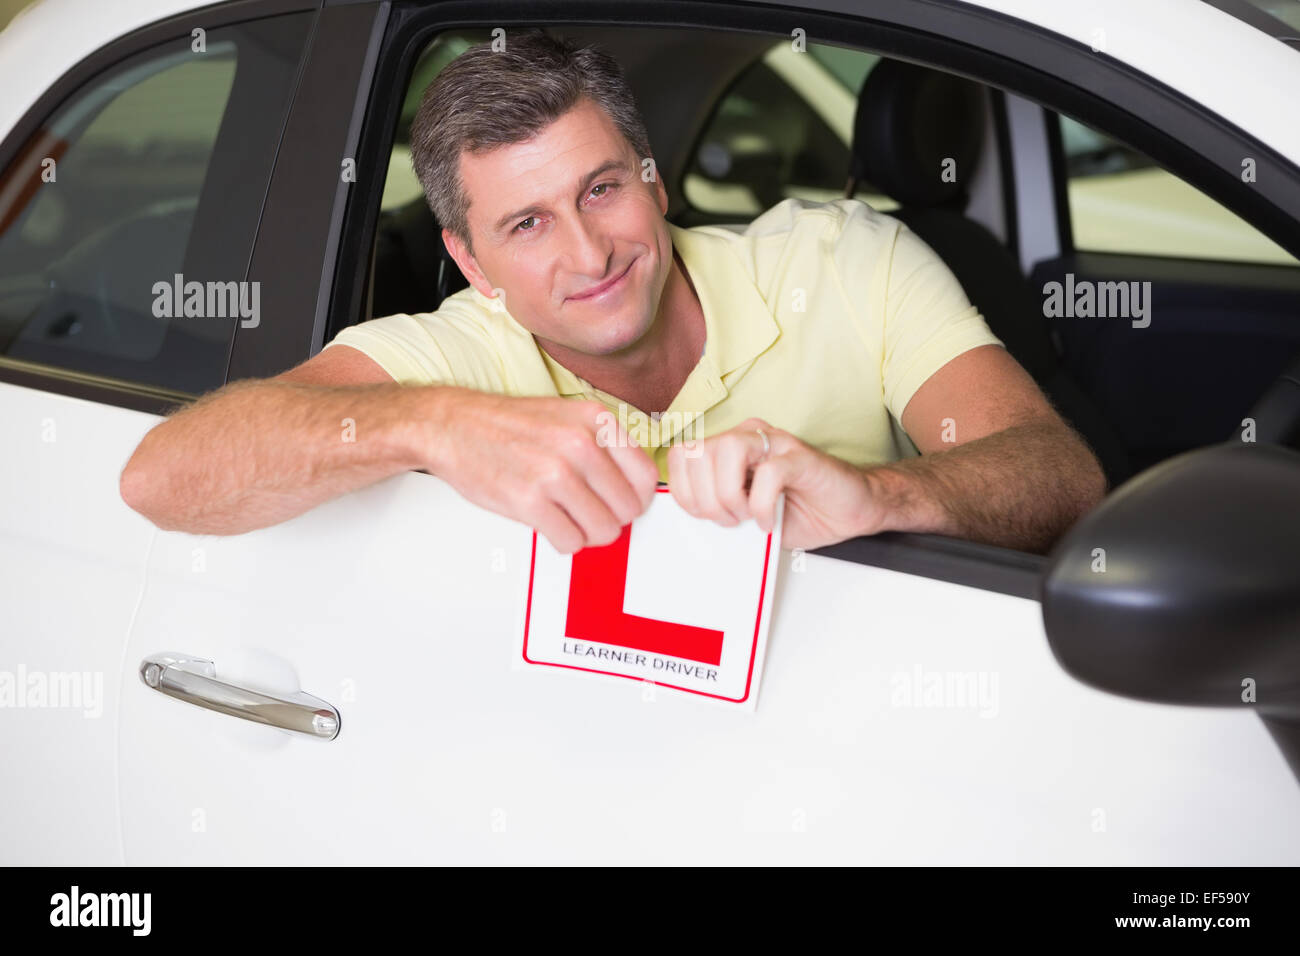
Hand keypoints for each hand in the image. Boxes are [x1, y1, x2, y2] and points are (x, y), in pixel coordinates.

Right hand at [424, 388, 658, 553]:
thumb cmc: (510, 426)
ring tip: (569, 519)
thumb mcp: (569, 417)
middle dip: (610, 518)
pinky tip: (551, 524)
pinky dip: (564, 541)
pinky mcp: (529, 500)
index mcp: (596, 419)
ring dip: (588, 534)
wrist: (454, 426)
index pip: (645, 476)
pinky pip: (571, 541)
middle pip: (627, 509)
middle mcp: (580, 443)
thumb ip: (606, 445)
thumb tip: (636, 487)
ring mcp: (554, 472)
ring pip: (604, 530)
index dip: (635, 498)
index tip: (619, 502)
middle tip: (588, 513)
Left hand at [665, 417, 884, 550]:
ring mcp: (776, 443)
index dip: (683, 490)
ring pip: (727, 450)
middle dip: (704, 497)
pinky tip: (768, 520)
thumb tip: (686, 517)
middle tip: (728, 520)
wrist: (850, 510)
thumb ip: (716, 504)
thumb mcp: (745, 511)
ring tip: (746, 516)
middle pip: (699, 451)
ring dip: (729, 494)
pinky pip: (769, 472)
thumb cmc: (801, 509)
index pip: (683, 454)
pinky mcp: (801, 457)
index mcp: (730, 446)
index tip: (700, 516)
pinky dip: (761, 504)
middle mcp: (750, 436)